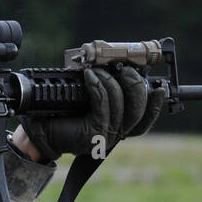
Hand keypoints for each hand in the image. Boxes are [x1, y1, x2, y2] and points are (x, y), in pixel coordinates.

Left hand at [20, 64, 166, 161]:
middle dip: (135, 85)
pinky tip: (90, 76)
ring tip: (98, 69)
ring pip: (122, 105)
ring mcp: (106, 136)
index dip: (155, 104)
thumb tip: (119, 66)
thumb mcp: (90, 98)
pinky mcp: (94, 133)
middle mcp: (115, 134)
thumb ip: (108, 89)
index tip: (160, 87)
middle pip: (139, 110)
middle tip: (126, 69)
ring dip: (111, 82)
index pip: (145, 120)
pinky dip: (98, 87)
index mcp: (118, 127)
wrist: (41, 129)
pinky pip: (103, 105)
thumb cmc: (63, 113)